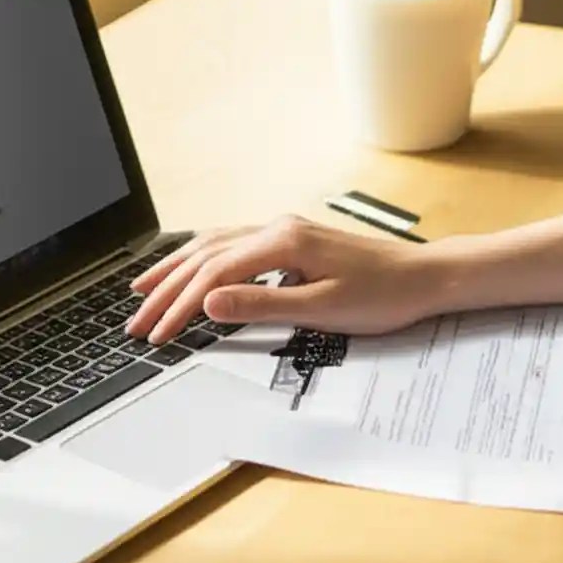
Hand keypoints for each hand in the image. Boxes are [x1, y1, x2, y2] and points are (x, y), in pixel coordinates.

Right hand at [126, 215, 445, 343]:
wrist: (425, 276)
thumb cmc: (384, 296)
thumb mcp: (322, 309)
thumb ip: (261, 305)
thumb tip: (208, 301)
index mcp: (282, 243)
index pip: (212, 275)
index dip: (179, 306)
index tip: (157, 333)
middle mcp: (277, 228)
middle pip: (204, 256)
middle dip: (165, 290)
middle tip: (136, 320)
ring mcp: (283, 230)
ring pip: (213, 244)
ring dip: (176, 268)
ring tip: (143, 288)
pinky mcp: (290, 239)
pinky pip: (231, 242)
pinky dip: (200, 257)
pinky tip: (190, 266)